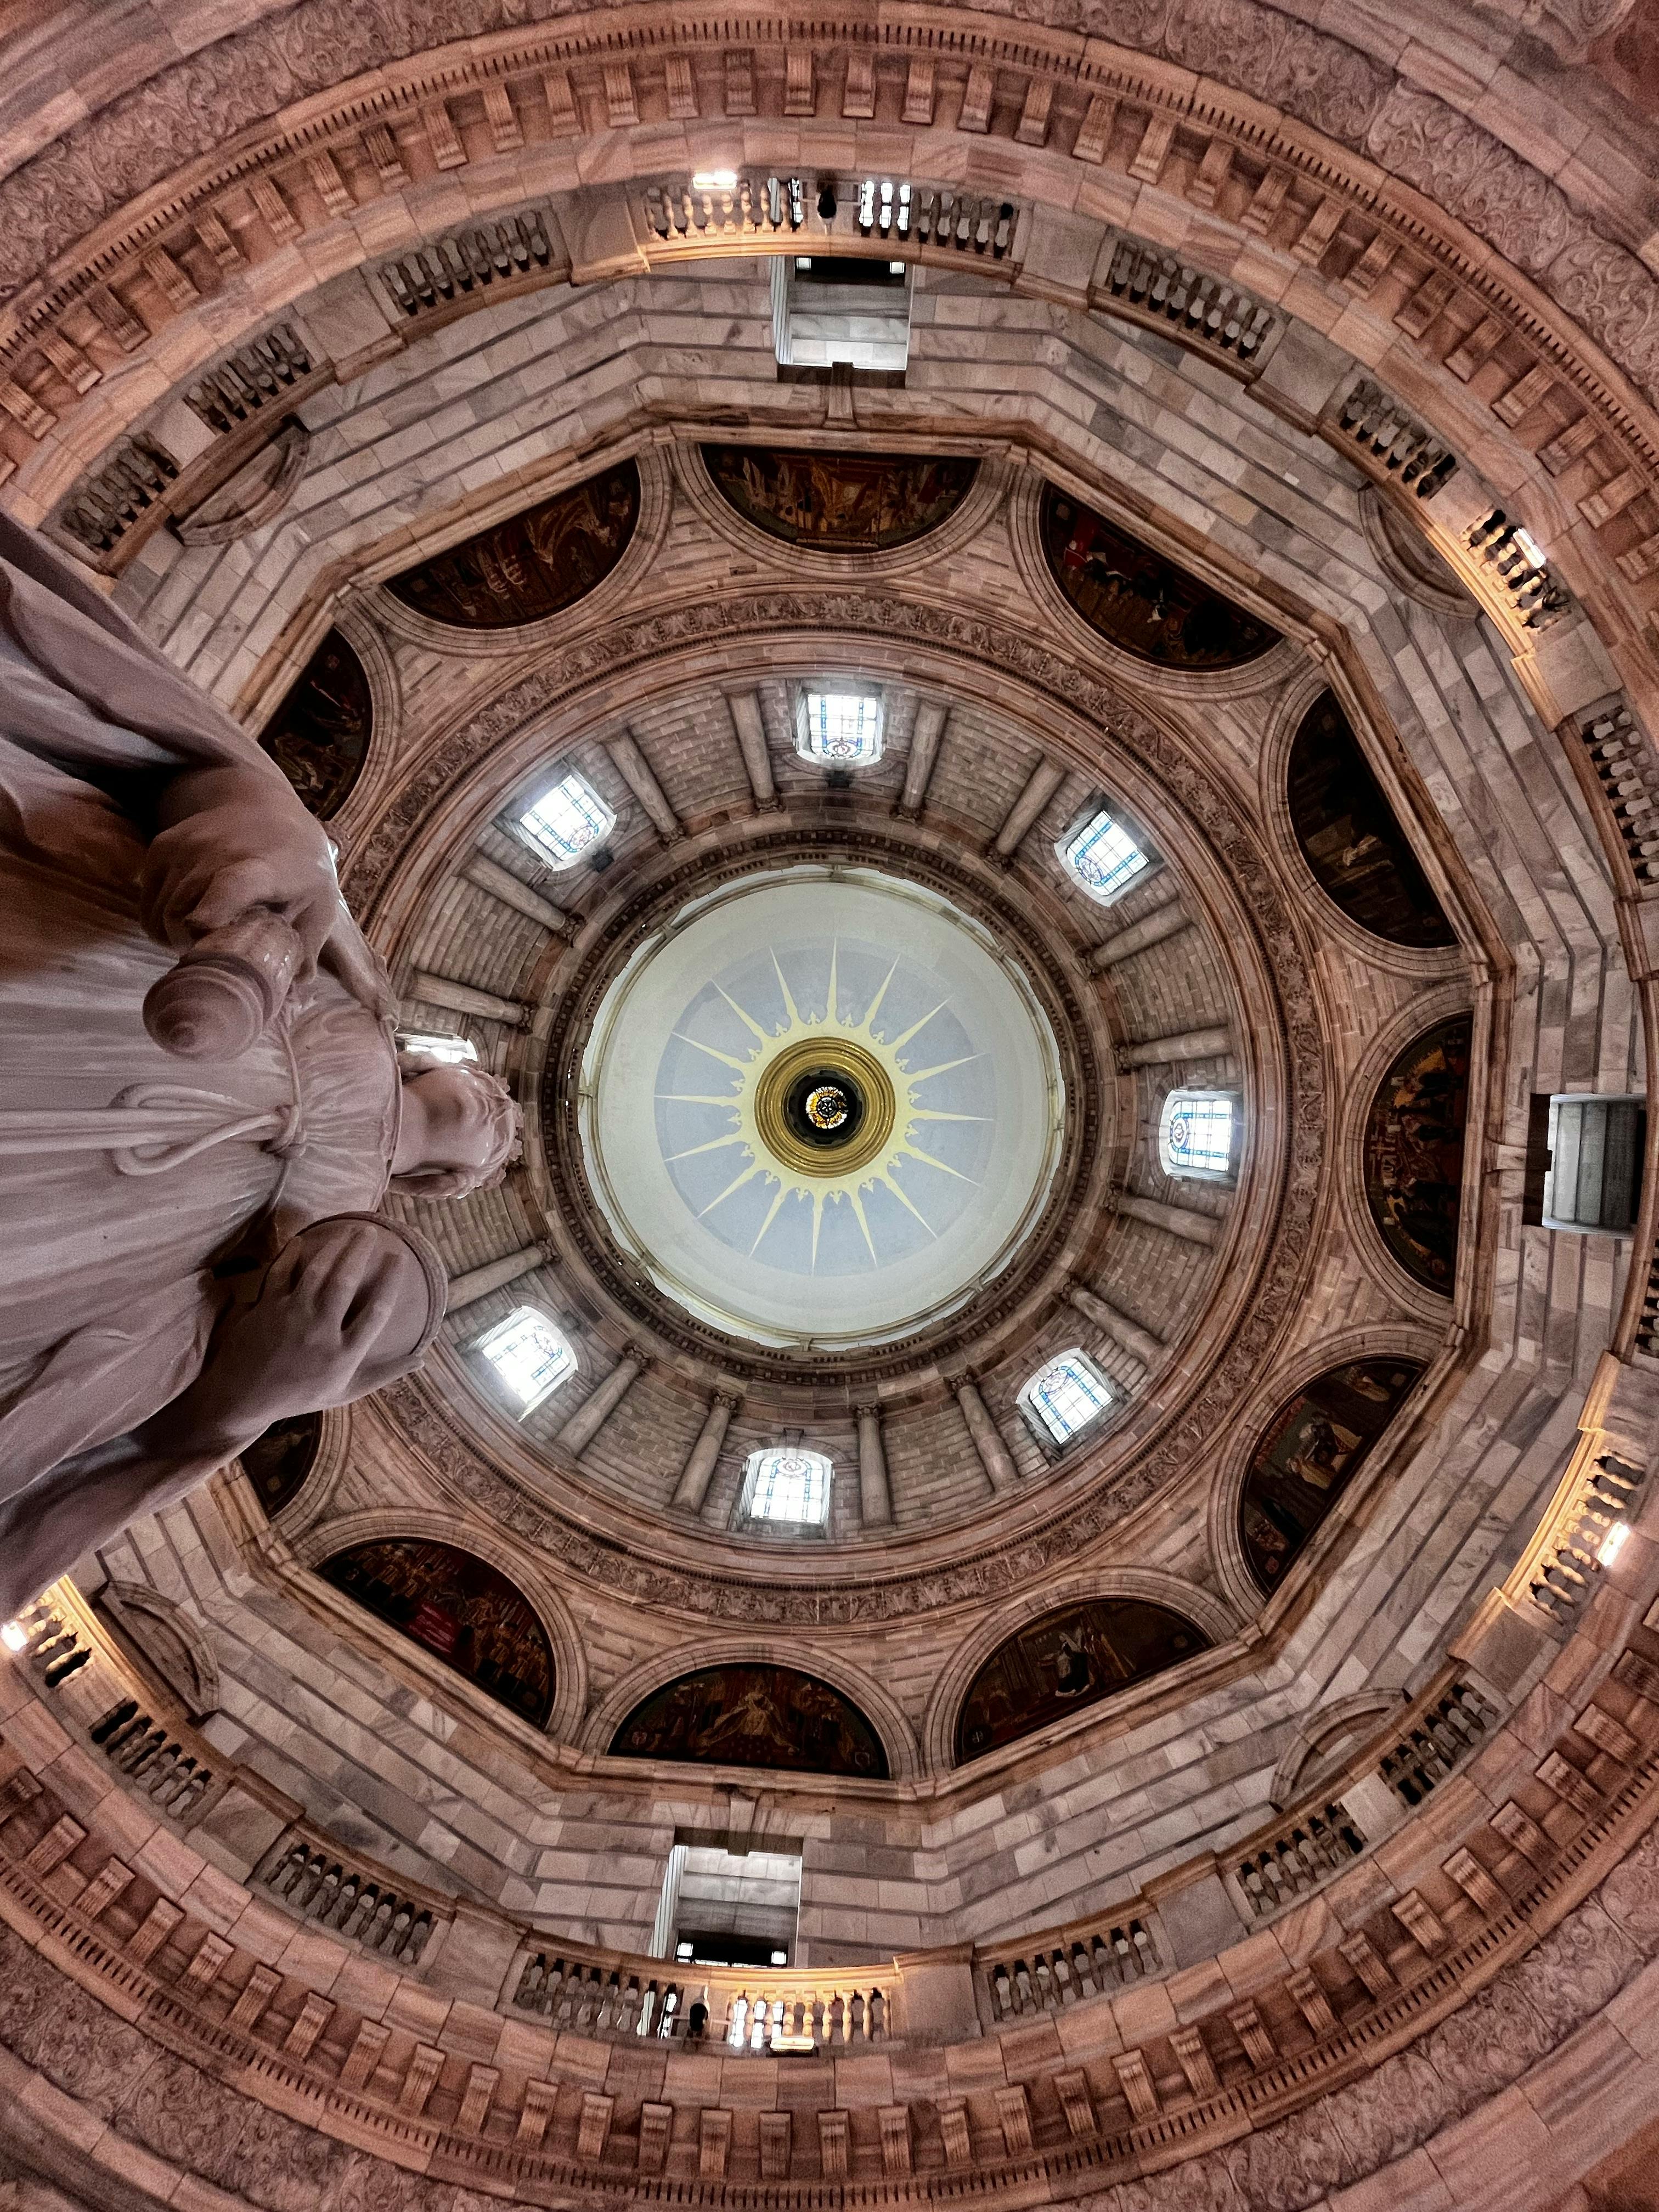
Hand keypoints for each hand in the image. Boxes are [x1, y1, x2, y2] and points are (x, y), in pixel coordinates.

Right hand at [140, 764, 342, 979]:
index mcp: (264, 867)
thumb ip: (307, 946)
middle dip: (191, 948)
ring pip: (160, 914)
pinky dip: (159, 920)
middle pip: (181, 916)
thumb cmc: (297, 863)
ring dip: (174, 937)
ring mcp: (184, 849)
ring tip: (202, 938)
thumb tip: (295, 988)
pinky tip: (186, 920)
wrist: (264, 805)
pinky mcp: (162, 847)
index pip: (233, 886)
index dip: (214, 913)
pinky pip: (147, 901)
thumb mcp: (318, 900)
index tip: (203, 932)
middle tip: (214, 955)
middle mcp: (217, 853)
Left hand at [141, 1221, 417, 1461]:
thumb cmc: (300, 1395)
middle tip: (371, 1231)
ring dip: (334, 1247)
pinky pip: (281, 1273)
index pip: (377, 1311)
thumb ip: (383, 1374)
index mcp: (344, 1354)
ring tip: (347, 1231)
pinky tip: (302, 1240)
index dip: (391, 1280)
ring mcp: (292, 1318)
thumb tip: (421, 1360)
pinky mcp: (267, 1309)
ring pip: (317, 1273)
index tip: (398, 1257)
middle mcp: (320, 1333)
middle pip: (346, 1282)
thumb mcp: (345, 1392)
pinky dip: (291, 1254)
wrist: (244, 1398)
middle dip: (361, 1252)